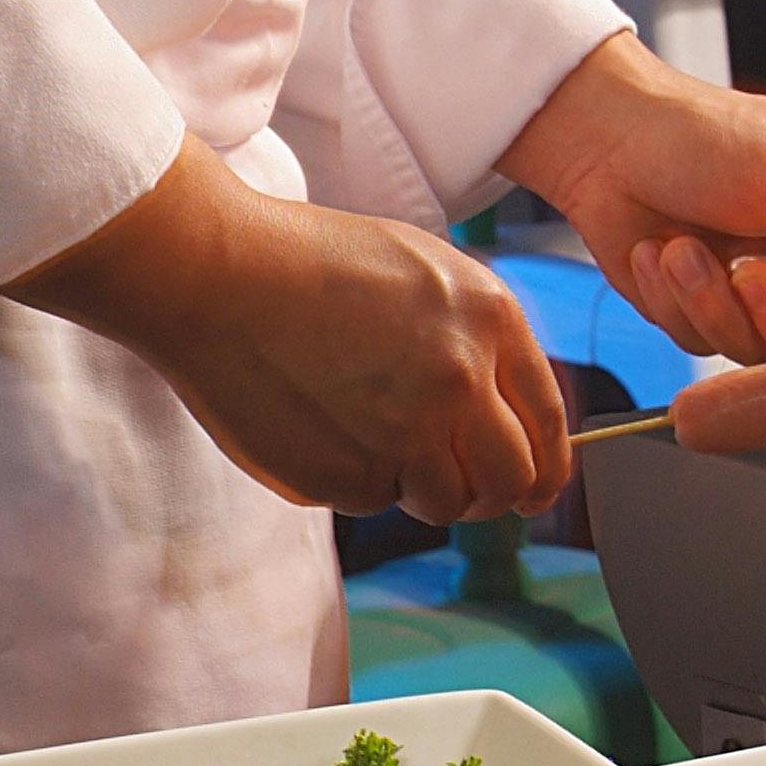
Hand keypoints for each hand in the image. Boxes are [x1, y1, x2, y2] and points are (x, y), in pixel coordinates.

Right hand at [11, 138, 567, 521]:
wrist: (217, 275)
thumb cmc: (310, 263)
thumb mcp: (425, 273)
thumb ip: (477, 342)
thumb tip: (507, 417)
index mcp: (490, 319)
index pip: (548, 422)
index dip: (548, 468)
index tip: (538, 488)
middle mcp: (461, 380)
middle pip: (509, 480)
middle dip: (491, 495)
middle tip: (462, 488)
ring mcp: (406, 434)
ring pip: (444, 502)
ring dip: (419, 486)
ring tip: (369, 432)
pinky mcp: (348, 474)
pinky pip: (372, 498)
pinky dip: (354, 477)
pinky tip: (319, 423)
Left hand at [505, 31, 765, 357]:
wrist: (605, 142)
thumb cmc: (702, 133)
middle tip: (748, 270)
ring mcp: (755, 293)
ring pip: (758, 351)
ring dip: (712, 300)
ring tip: (686, 250)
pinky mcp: (704, 312)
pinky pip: (704, 343)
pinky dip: (675, 300)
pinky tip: (662, 256)